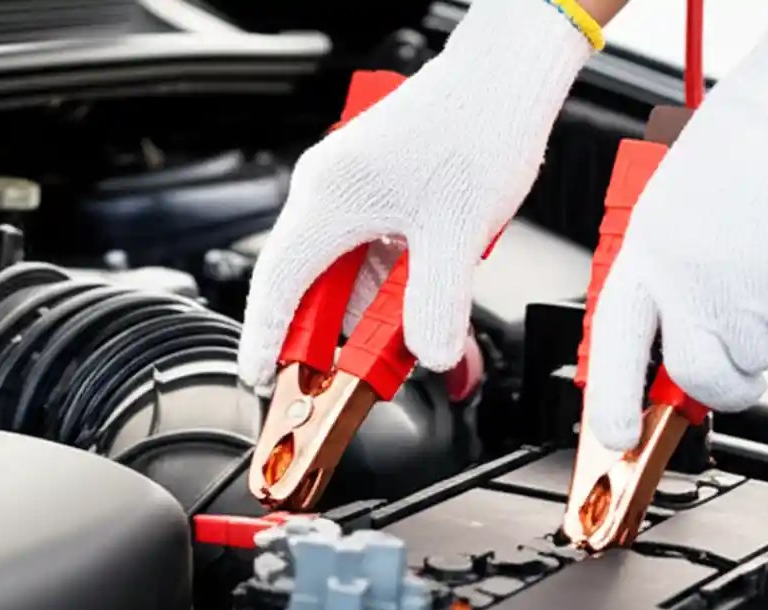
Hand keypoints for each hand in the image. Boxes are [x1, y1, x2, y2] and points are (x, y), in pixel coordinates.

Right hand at [237, 0, 595, 392]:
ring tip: (408, 336)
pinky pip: (373, 248)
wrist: (508, 75)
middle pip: (313, 282)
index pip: (278, 285)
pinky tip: (423, 297)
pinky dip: (393, 281)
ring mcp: (355, 186)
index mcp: (327, 200)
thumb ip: (436, 305)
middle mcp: (330, 190)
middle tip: (356, 372)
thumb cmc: (477, 126)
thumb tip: (427, 354)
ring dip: (374, 307)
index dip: (266, 339)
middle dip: (336, 333)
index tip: (260, 377)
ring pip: (349, 268)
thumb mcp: (456, 235)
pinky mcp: (383, 184)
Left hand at [583, 0, 767, 449]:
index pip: (614, 347)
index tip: (615, 436)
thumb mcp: (674, 210)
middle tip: (738, 378)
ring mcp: (747, 295)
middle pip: (703, 378)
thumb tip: (675, 337)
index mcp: (647, 258)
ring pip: (765, 355)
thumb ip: (671, 275)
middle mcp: (691, 285)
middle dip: (726, 390)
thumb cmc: (742, 145)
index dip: (611, 402)